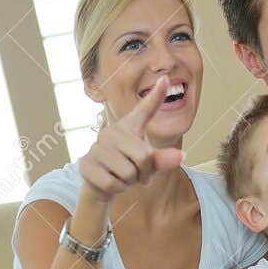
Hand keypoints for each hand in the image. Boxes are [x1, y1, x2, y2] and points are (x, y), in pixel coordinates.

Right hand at [77, 76, 183, 204]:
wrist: (100, 184)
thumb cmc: (128, 168)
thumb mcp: (148, 165)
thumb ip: (162, 159)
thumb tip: (181, 156)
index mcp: (130, 127)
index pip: (145, 110)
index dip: (156, 96)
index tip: (166, 79)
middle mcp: (111, 132)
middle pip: (143, 157)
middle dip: (145, 173)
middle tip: (138, 175)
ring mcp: (96, 147)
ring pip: (128, 173)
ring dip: (129, 182)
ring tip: (122, 177)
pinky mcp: (86, 164)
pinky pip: (113, 184)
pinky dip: (117, 189)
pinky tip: (111, 182)